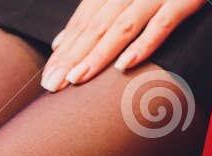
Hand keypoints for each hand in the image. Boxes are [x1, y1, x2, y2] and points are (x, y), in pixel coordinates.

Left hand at [41, 0, 206, 90]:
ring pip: (122, 26)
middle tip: (52, 85)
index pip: (84, 21)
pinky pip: (163, 23)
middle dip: (72, 57)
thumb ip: (95, 13)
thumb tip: (61, 41)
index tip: (48, 75)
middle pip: (96, 26)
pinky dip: (144, 44)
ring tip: (77, 79)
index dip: (65, 49)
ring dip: (98, 54)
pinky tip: (124, 65)